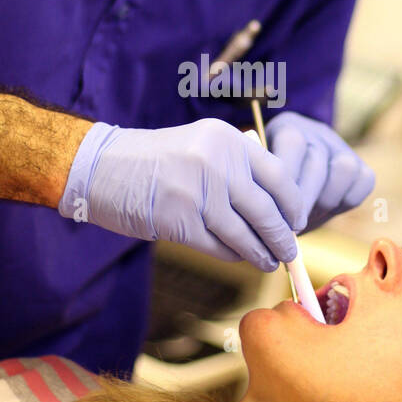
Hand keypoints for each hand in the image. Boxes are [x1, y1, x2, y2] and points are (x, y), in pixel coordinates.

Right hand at [57, 118, 306, 270]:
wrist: (102, 167)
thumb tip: (278, 208)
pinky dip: (233, 255)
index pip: (278, 175)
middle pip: (266, 210)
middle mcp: (216, 162)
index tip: (298, 221)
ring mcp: (196, 192)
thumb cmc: (157, 160)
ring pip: (244, 234)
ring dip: (260, 253)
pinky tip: (239, 257)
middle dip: (282, 237)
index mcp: (226, 140)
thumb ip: (236, 168)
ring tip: (269, 261)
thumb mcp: (201, 146)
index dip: (293, 204)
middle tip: (290, 251)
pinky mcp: (179, 221)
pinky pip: (218, 247)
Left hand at [263, 111, 374, 231]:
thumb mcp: (260, 178)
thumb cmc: (270, 183)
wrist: (294, 179)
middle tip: (290, 227)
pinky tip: (323, 213)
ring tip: (308, 220)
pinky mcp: (362, 167)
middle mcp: (318, 133)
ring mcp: (342, 148)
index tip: (275, 211)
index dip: (286, 180)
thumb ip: (263, 187)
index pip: (293, 143)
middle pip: (317, 162)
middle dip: (303, 201)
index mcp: (288, 127)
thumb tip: (267, 218)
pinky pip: (363, 183)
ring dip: (325, 201)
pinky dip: (345, 202)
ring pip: (344, 169)